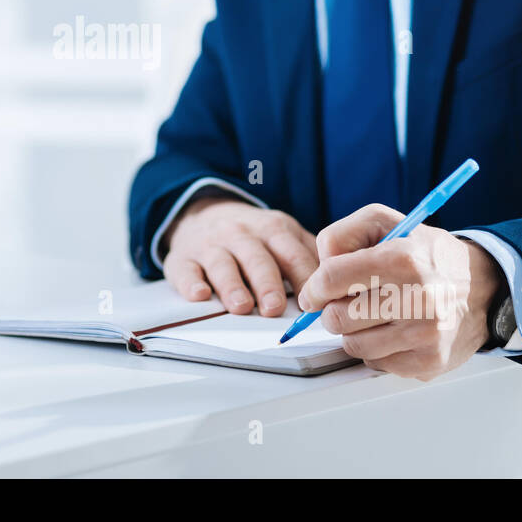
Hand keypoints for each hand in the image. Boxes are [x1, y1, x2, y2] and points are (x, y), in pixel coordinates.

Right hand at [163, 198, 318, 316]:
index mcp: (273, 229)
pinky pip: (185, 270)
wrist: (202, 213)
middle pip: (257, 258)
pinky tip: (199, 295)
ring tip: (241, 307)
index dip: (303, 277)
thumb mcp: (283, 234)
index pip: (292, 254)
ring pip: (221, 264)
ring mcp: (210, 245)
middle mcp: (241, 234)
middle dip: (267, 283)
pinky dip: (190, 283)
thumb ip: (308, 256)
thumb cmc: (252, 236)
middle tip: (275, 309)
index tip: (314, 302)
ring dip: (232, 286)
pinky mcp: (182, 258)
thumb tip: (339, 287)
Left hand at [296, 204, 503, 380]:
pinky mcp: (429, 361)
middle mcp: (419, 298)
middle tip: (351, 301)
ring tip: (377, 314)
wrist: (480, 287)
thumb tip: (317, 274)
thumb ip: (341, 236)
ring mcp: (426, 335)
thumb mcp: (384, 223)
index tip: (314, 293)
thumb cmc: (424, 254)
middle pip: (338, 317)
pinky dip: (377, 348)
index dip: (314, 288)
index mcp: (404, 258)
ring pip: (352, 344)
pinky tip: (396, 330)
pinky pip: (376, 362)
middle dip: (335, 309)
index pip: (332, 278)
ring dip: (355, 331)